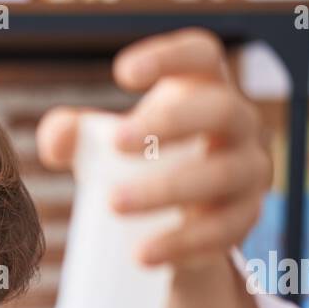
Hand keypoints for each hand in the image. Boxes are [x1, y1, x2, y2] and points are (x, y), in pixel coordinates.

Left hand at [35, 28, 271, 270]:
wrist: (177, 225)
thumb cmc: (139, 164)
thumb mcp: (104, 145)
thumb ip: (72, 135)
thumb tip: (58, 138)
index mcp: (206, 88)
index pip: (201, 54)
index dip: (170, 55)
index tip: (122, 73)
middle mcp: (240, 123)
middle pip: (220, 110)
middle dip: (170, 124)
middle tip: (116, 143)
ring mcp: (250, 170)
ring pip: (222, 174)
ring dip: (166, 189)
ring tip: (113, 205)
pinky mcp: (244, 218)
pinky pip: (222, 230)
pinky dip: (181, 243)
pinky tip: (142, 254)